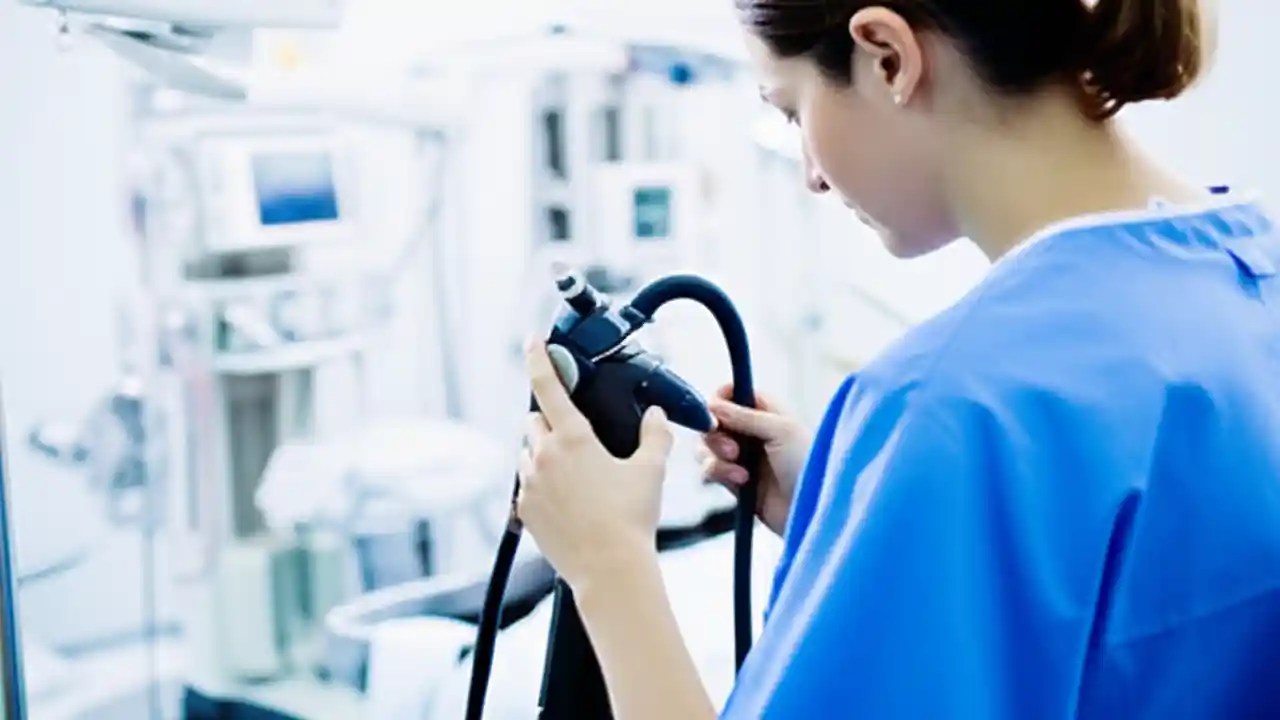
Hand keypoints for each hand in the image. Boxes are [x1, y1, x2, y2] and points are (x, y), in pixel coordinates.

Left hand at [516, 340, 674, 591]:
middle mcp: (543, 455)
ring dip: (542, 454)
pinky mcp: (523, 510)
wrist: (609, 570)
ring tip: (575, 477)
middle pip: (535, 420)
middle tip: (576, 438)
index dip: (538, 358)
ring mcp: (529, 484)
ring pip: (527, 453)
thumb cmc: (631, 519)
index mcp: (573, 438)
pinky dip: (540, 484)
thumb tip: (656, 415)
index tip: (532, 340)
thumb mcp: (651, 472)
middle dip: (550, 420)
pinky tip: (567, 502)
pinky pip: (525, 485)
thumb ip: (655, 436)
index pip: (548, 385)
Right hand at [698, 385, 809, 536]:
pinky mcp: (737, 481)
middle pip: (713, 421)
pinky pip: (712, 470)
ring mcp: (744, 457)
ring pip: (708, 447)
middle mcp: (753, 431)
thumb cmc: (809, 465)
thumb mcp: (781, 430)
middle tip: (733, 449)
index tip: (715, 412)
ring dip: (716, 456)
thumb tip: (712, 404)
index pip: (733, 393)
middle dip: (715, 434)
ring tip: (739, 470)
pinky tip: (742, 481)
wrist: (815, 510)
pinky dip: (720, 473)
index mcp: (768, 411)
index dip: (720, 400)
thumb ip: (744, 415)